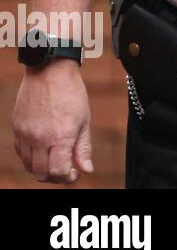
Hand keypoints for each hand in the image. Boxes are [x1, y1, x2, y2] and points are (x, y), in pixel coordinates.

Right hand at [12, 60, 93, 182]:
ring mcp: (25, 134)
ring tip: (55, 161)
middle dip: (55, 177)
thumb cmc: (72, 94)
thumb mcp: (84, 120)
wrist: (49, 71)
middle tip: (65, 171)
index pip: (58, 172)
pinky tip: (43, 150)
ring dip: (42, 169)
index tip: (74, 174)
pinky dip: (31, 158)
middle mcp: (40, 138)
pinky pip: (21, 152)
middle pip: (41, 173)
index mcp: (60, 137)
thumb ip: (83, 148)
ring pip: (29, 165)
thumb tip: (86, 170)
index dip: (67, 178)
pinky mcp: (17, 128)